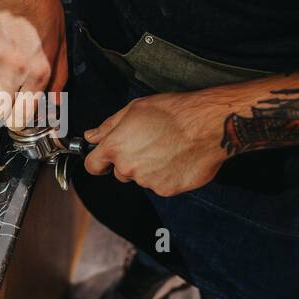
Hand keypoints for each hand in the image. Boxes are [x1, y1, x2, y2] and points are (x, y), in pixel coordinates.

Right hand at [0, 0, 66, 125]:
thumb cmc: (43, 11)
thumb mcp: (60, 46)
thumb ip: (58, 79)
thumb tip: (55, 104)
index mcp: (39, 71)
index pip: (24, 112)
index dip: (19, 120)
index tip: (17, 119)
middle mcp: (15, 68)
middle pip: (0, 108)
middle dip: (4, 109)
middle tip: (6, 101)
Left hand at [82, 91, 225, 196]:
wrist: (206, 126)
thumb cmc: (173, 113)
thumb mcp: (135, 109)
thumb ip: (109, 126)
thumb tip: (92, 135)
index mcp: (115, 147)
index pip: (93, 165)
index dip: (98, 162)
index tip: (103, 160)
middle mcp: (128, 168)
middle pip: (120, 172)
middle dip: (130, 161)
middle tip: (149, 143)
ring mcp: (147, 181)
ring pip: (142, 178)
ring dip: (150, 167)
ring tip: (168, 148)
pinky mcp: (167, 189)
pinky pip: (161, 184)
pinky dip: (168, 175)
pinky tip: (178, 158)